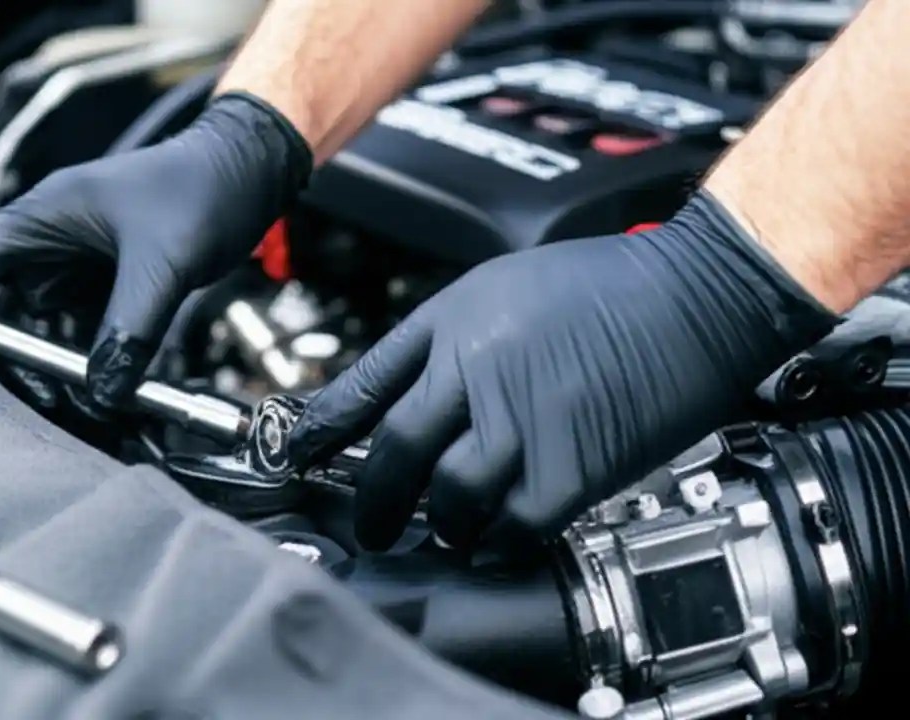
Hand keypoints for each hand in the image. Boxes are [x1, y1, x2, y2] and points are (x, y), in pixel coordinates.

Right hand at [0, 92, 311, 413]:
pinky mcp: (114, 279)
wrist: (252, 171)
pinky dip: (99, 354)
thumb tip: (104, 391)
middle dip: (24, 353)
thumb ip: (131, 330)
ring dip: (66, 360)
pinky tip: (118, 383)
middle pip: (9, 304)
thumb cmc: (203, 188)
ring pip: (53, 322)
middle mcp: (55, 238)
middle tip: (52, 394)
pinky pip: (92, 325)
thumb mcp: (164, 264)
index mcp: (46, 215)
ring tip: (92, 399)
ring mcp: (83, 259)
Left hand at [286, 191, 837, 551]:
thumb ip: (443, 340)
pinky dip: (496, 541)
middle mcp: (477, 373)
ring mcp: (524, 422)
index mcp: (453, 326)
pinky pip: (513, 525)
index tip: (299, 457)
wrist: (694, 294)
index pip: (363, 387)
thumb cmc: (602, 285)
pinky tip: (494, 538)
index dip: (320, 430)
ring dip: (438, 522)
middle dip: (373, 499)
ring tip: (440, 529)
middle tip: (369, 522)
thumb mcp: (497, 286)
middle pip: (396, 452)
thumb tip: (402, 388)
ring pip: (449, 496)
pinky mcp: (574, 465)